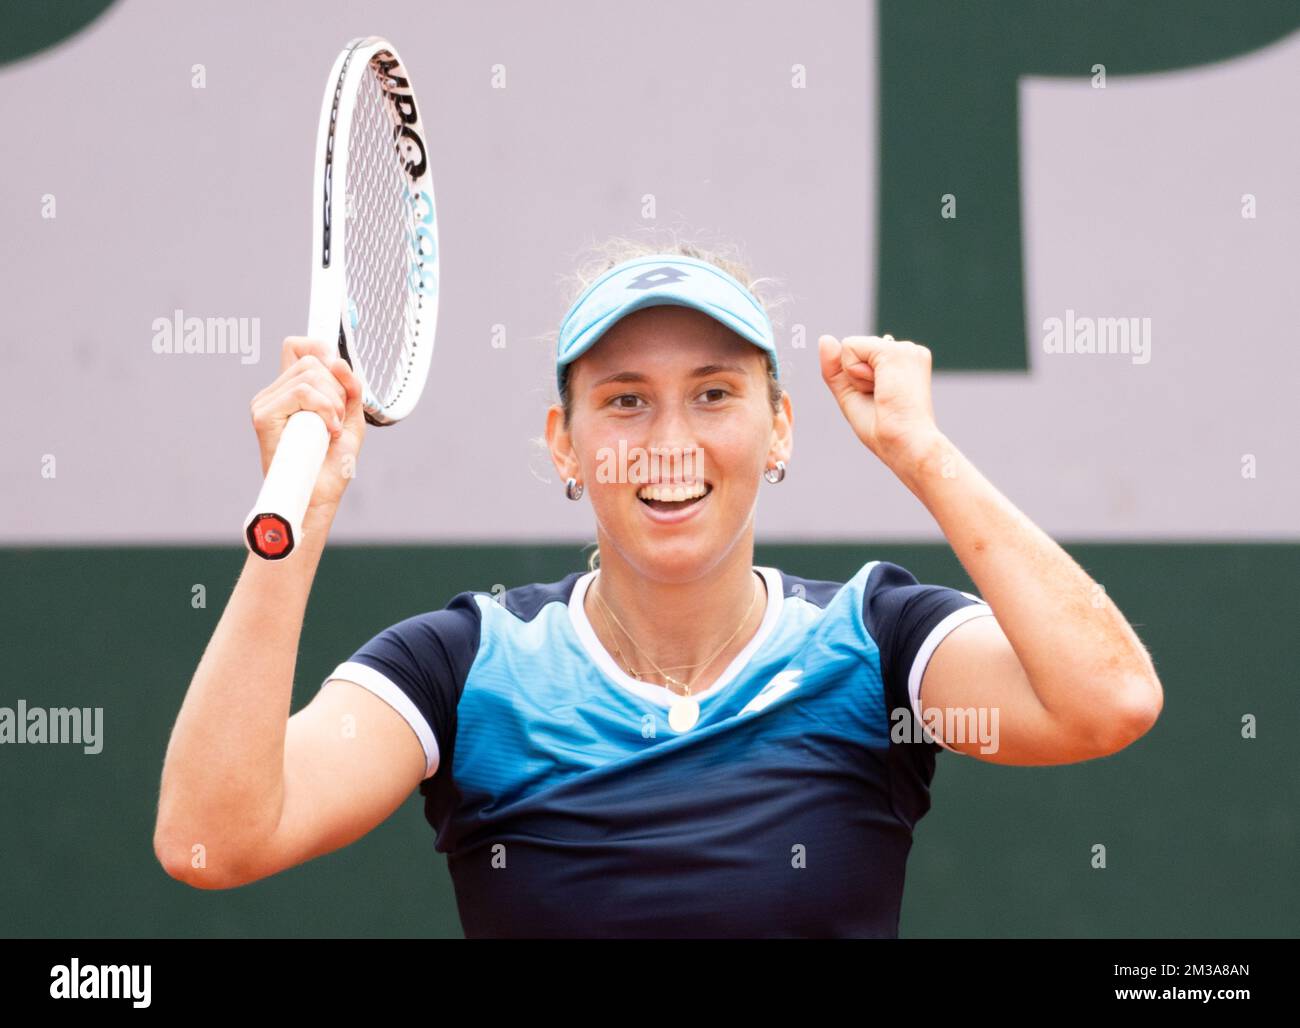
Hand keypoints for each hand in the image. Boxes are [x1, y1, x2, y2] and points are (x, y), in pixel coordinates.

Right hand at [249, 337, 366, 517]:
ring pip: (310, 375)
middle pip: (312, 361)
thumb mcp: (351, 418)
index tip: (339, 372)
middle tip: (337, 420)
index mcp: (291, 391)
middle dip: (338, 390)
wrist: (321, 494)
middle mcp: (275, 393)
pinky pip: (302, 392)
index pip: (297, 347)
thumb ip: (350, 388)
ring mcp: (266, 403)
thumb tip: (339, 361)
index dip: (319, 348)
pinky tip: (328, 431)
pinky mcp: (263, 416)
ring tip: (331, 429)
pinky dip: (324, 409)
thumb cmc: (332, 461)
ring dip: (333, 403)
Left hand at [818, 334, 939, 466]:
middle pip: (853, 349)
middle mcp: (907, 351)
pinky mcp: (896, 351)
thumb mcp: (851, 394)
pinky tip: (879, 387)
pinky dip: (854, 372)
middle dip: (854, 377)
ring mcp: (905, 348)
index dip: (856, 381)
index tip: (880, 401)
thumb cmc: (883, 429)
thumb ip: (836, 368)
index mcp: (903, 362)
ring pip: (850, 346)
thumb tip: (825, 338)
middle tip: (880, 399)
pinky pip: (850, 347)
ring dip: (855, 376)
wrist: (903, 444)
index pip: (859, 356)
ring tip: (881, 394)